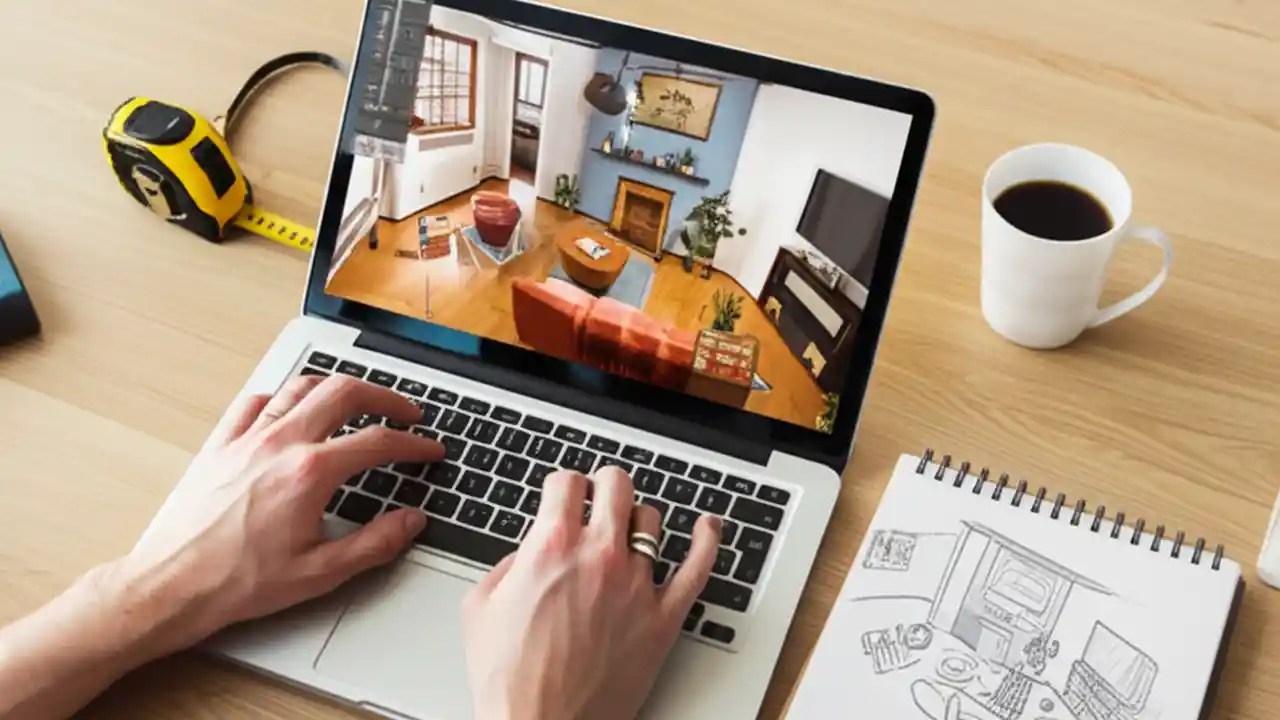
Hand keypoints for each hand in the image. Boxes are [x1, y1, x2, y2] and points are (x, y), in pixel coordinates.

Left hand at [0, 374, 443, 719]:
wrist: (173, 586)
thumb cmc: (237, 582)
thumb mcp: (321, 573)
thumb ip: (375, 543)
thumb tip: (410, 523)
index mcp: (310, 472)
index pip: (378, 442)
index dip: (414, 444)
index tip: (429, 449)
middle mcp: (280, 444)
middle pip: (344, 393)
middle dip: (384, 396)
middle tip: (405, 412)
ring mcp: (247, 439)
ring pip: (300, 387)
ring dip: (337, 387)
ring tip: (358, 400)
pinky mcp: (220, 446)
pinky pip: (254, 402)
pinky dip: (282, 397)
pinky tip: (292, 409)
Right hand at [462, 467, 720, 719]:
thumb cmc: (509, 680)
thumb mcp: (481, 608)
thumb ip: (505, 566)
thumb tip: (526, 554)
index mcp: (551, 547)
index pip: (567, 482)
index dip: (562, 484)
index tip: (563, 493)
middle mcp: (599, 556)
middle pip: (616, 485)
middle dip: (604, 484)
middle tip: (599, 494)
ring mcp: (637, 584)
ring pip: (651, 521)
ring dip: (637, 518)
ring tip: (630, 527)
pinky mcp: (664, 617)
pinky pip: (698, 568)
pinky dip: (707, 541)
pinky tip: (707, 527)